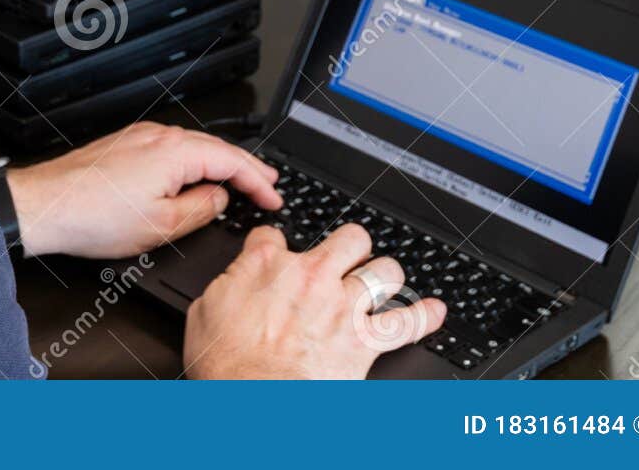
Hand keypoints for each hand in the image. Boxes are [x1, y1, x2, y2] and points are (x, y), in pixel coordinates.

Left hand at [5, 122, 281, 258]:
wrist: (45, 206)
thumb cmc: (92, 216)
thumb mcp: (161, 225)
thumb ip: (200, 209)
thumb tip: (219, 198)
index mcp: (176, 152)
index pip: (233, 161)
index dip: (259, 181)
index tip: (273, 198)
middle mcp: (160, 136)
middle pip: (217, 148)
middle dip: (247, 168)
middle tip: (269, 185)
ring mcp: (141, 137)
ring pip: (195, 146)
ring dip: (221, 164)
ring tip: (240, 181)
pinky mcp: (126, 145)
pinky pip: (173, 148)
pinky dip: (195, 161)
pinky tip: (195, 175)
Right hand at [183, 223, 447, 378]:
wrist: (253, 403)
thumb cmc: (226, 367)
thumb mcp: (204, 313)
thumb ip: (227, 285)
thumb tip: (234, 278)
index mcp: (267, 266)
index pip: (273, 234)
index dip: (273, 243)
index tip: (274, 252)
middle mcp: (311, 277)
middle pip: (348, 238)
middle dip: (350, 244)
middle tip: (347, 256)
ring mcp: (343, 306)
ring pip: (383, 271)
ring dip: (385, 274)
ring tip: (384, 279)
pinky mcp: (364, 340)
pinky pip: (407, 323)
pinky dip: (424, 316)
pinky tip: (434, 311)